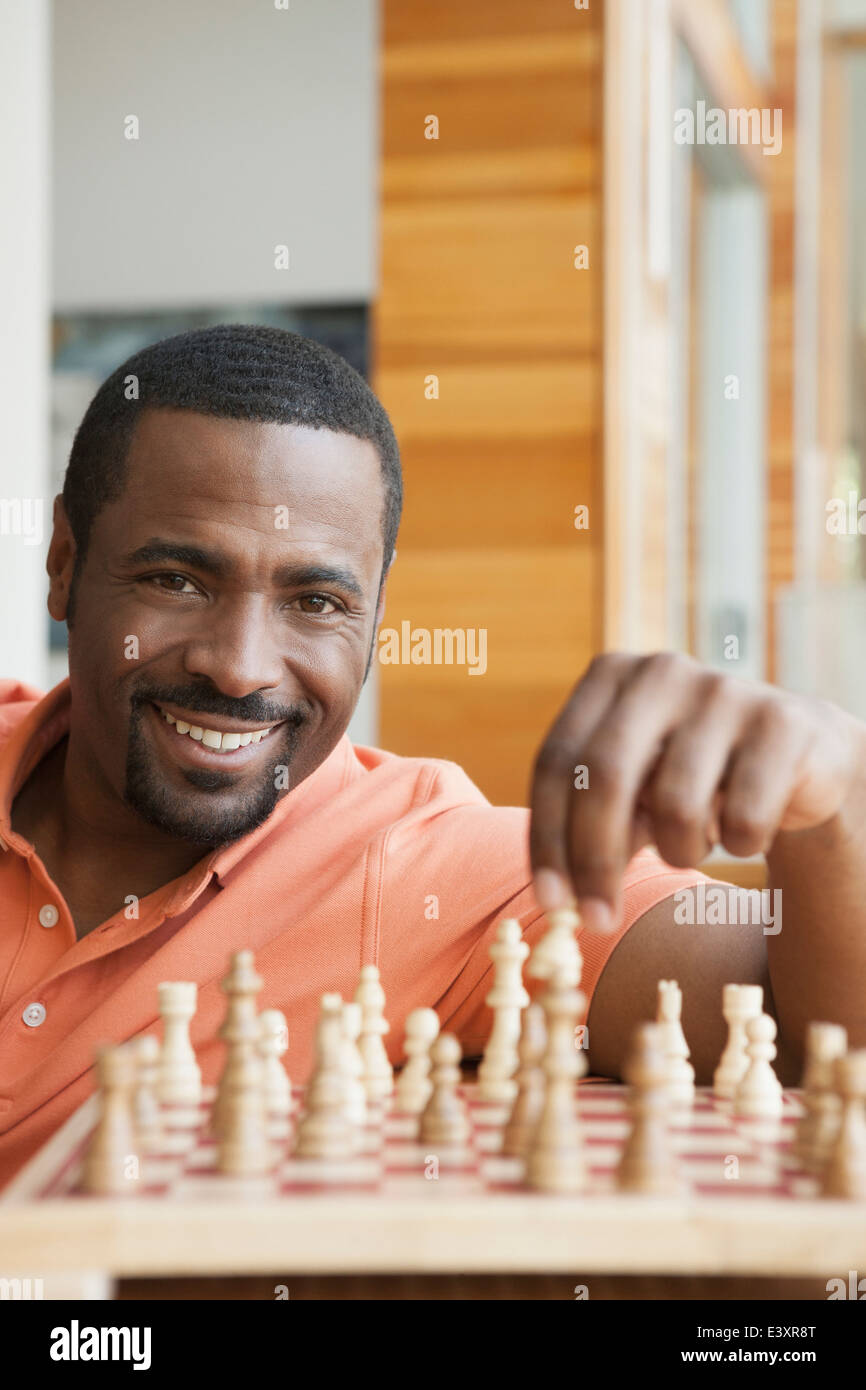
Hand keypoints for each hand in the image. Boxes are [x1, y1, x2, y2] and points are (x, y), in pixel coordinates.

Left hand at [529, 651, 862, 932]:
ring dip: (681, 850)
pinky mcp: (782, 724)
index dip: (547, 837)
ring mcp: (724, 691)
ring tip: (698, 841)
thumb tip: (557, 895)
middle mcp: (661, 672)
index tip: (549, 901)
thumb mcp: (634, 790)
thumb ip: (590, 824)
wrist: (801, 754)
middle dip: (595, 861)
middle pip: (605, 779)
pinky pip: (744, 818)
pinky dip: (740, 844)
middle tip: (597, 921)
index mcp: (610, 676)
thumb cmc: (696, 777)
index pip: (557, 762)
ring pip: (676, 807)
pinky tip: (748, 826)